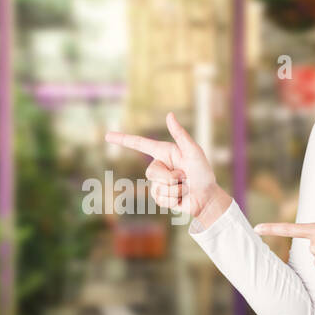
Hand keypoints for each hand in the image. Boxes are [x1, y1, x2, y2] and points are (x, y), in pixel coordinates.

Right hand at [105, 112, 230, 224]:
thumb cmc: (203, 172)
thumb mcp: (194, 152)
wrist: (207, 198)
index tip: (107, 136)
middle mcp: (159, 166)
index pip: (140, 144)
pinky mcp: (160, 197)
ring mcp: (158, 183)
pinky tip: (182, 198)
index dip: (123, 140)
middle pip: (151, 172)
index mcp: (164, 152)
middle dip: (172, 177)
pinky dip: (175, 199)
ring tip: (186, 187)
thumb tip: (169, 115)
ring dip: (177, 189)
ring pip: (158, 188)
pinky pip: (161, 199)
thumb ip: (181, 135)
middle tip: (186, 177)